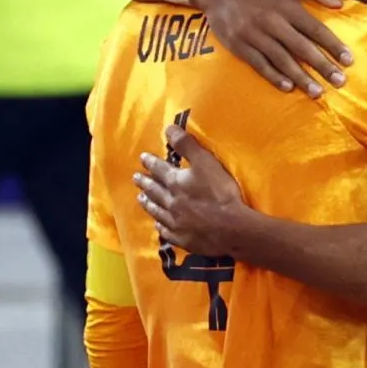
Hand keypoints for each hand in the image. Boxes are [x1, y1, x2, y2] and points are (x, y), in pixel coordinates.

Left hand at [133, 125, 249, 256]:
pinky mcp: (182, 239)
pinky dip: (160, 227)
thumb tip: (169, 128)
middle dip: (144, 183)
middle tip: (135, 178)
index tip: (142, 158)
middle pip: (154, 191)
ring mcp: (175, 223)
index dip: (151, 162)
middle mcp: (170, 203)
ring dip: (148, 203)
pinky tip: (158, 226)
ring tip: (140, 199)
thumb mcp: (205, 162)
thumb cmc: (220, 193)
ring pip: (157, 211)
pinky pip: (166, 232)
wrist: (231, 228)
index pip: (159, 170)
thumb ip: (187, 145)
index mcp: (176, 183)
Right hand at [190, 0, 350, 96]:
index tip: (348, 60)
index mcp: (286, 4)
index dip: (332, 45)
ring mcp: (254, 35)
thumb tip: (339, 4)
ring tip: (318, 92)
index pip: (315, 28)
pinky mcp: (239, 45)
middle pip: (302, 48)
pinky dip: (274, 76)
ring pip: (282, 60)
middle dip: (323, 66)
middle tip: (340, 82)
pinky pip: (259, 64)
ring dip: (301, 77)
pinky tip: (288, 87)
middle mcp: (272, 21)